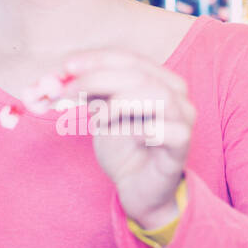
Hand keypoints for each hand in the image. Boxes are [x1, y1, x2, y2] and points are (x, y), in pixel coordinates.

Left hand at [50, 49, 194, 228]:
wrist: (137, 188)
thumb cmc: (123, 147)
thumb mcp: (102, 114)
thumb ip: (91, 92)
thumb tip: (63, 74)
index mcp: (159, 79)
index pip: (129, 59)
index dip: (98, 60)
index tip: (67, 66)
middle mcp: (177, 94)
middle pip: (139, 75)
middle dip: (98, 79)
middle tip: (67, 91)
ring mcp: (184, 119)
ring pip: (158, 96)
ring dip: (118, 105)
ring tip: (97, 121)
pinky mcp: (182, 146)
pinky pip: (168, 131)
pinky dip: (142, 131)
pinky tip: (129, 137)